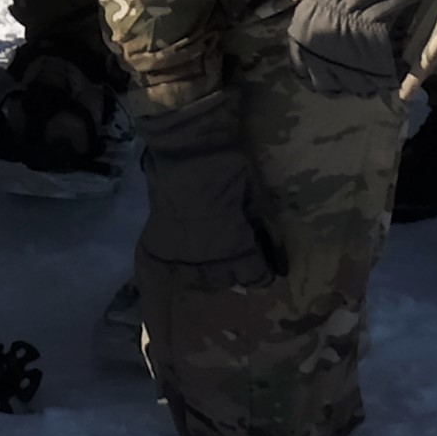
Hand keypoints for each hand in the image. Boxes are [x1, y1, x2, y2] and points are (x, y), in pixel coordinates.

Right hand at [131, 99, 273, 289]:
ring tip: (209, 263)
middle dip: (235, 272)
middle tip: (237, 259)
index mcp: (235, 248)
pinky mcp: (157, 241)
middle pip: (225, 281)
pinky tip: (165, 288)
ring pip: (195, 281)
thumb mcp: (258, 198)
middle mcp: (206, 259)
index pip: (253, 277)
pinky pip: (156, 271)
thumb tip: (281, 264)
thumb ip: (268, 233)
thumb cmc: (229, 169)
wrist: (188, 147)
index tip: (264, 269)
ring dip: (206, 275)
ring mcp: (178, 253)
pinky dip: (162, 284)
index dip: (262, 275)